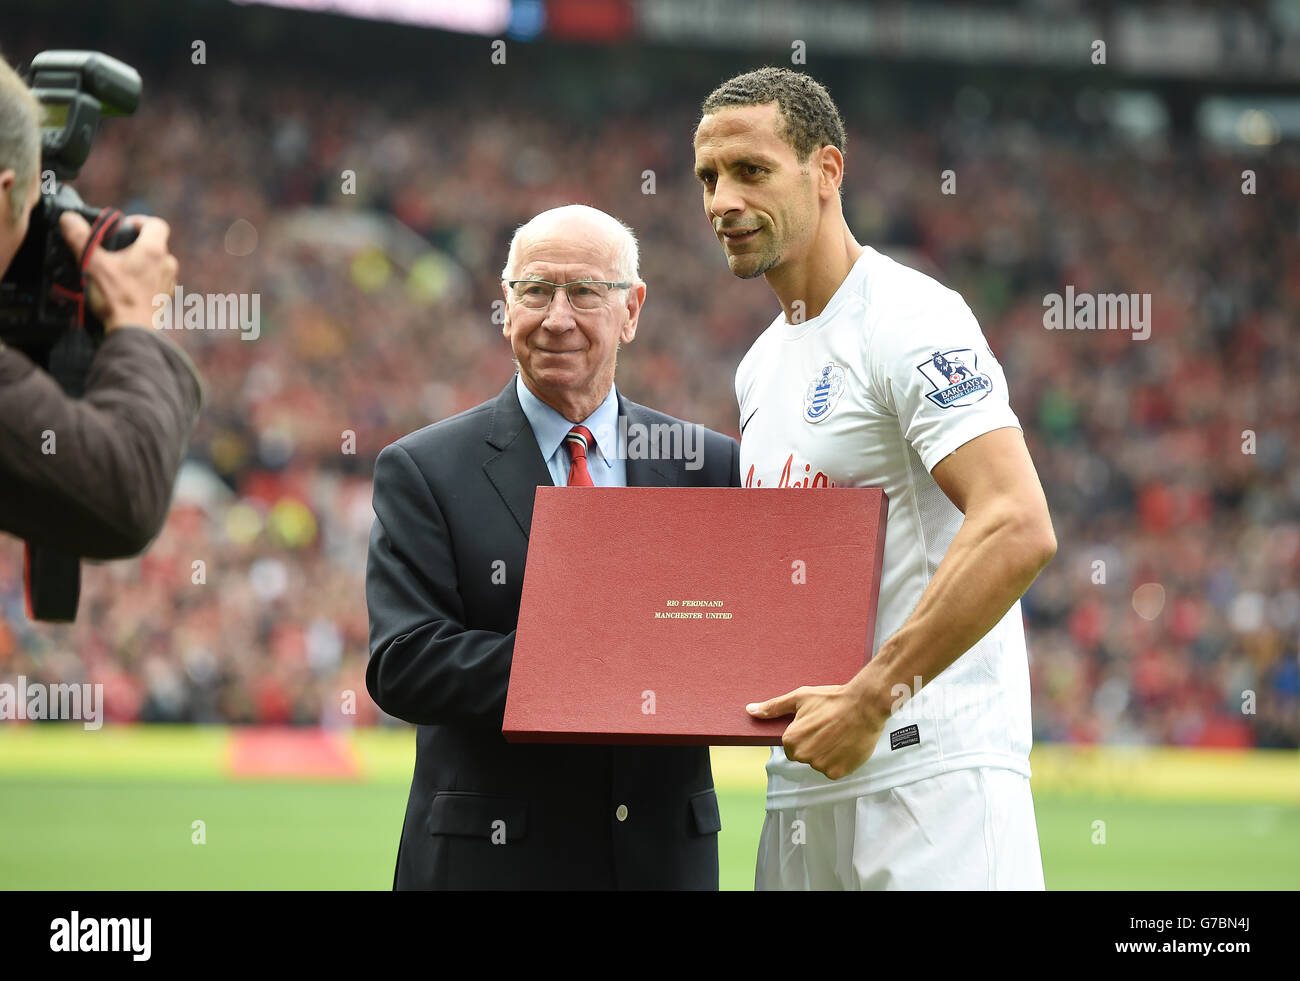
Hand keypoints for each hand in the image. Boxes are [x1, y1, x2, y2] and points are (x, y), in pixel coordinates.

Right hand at [58, 212, 178, 332]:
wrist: (133, 330)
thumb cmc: (116, 297)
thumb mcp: (92, 264)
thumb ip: (80, 238)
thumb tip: (69, 218)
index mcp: (154, 250)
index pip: (156, 224)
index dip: (140, 221)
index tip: (125, 226)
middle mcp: (167, 263)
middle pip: (155, 243)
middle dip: (136, 243)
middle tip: (115, 249)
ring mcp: (170, 281)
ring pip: (157, 262)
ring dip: (141, 262)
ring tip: (119, 269)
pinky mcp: (166, 296)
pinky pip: (157, 280)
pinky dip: (145, 278)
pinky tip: (127, 286)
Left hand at [746, 683, 886, 779]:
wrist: (865, 706)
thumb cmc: (831, 700)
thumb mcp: (800, 698)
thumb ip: (773, 707)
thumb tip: (750, 711)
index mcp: (791, 740)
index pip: (790, 745)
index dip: (803, 734)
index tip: (816, 725)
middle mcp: (804, 756)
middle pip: (804, 756)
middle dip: (814, 745)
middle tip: (828, 728)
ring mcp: (821, 766)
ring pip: (819, 763)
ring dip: (827, 753)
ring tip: (839, 735)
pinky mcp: (838, 773)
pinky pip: (834, 770)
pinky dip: (839, 761)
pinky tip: (846, 745)